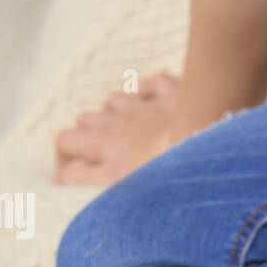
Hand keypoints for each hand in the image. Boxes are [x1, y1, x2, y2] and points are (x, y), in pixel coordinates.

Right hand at [52, 71, 183, 186]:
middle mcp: (119, 118)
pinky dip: (151, 89)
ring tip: (128, 131)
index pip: (65, 139)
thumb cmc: (159, 176)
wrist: (205, 155)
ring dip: (116, 112)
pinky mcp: (175, 94)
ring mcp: (147, 104)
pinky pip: (155, 81)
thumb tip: (61, 174)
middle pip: (87, 118)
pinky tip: (154, 101)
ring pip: (115, 98)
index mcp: (103, 142)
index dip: (66, 155)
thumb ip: (82, 180)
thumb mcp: (114, 185)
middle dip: (90, 135)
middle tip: (105, 156)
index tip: (74, 170)